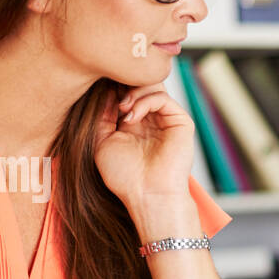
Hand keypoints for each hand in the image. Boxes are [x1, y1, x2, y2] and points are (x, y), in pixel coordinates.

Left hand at [94, 84, 196, 211]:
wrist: (147, 195)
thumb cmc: (125, 177)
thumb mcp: (102, 142)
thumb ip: (102, 115)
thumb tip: (106, 90)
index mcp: (134, 123)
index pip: (126, 91)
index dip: (113, 85)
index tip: (98, 87)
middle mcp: (151, 119)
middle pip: (141, 83)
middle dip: (124, 83)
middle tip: (112, 92)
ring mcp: (166, 120)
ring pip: (152, 86)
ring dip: (132, 92)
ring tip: (122, 109)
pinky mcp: (180, 122)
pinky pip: (162, 98)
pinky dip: (144, 101)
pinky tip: (131, 117)